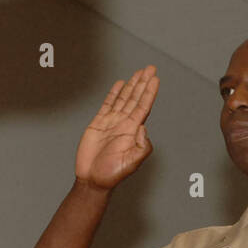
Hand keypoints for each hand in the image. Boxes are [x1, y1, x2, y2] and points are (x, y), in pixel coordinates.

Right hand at [75, 67, 158, 190]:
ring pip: (123, 99)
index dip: (149, 92)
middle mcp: (124, 124)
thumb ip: (142, 146)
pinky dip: (114, 94)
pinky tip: (120, 84)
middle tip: (150, 68)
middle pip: (135, 98)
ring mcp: (111, 123)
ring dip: (131, 85)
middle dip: (143, 83)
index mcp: (132, 131)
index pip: (143, 106)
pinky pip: (107, 105)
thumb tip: (143, 127)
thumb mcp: (132, 163)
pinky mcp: (98, 124)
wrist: (92, 179)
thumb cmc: (112, 174)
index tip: (155, 78)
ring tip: (139, 72)